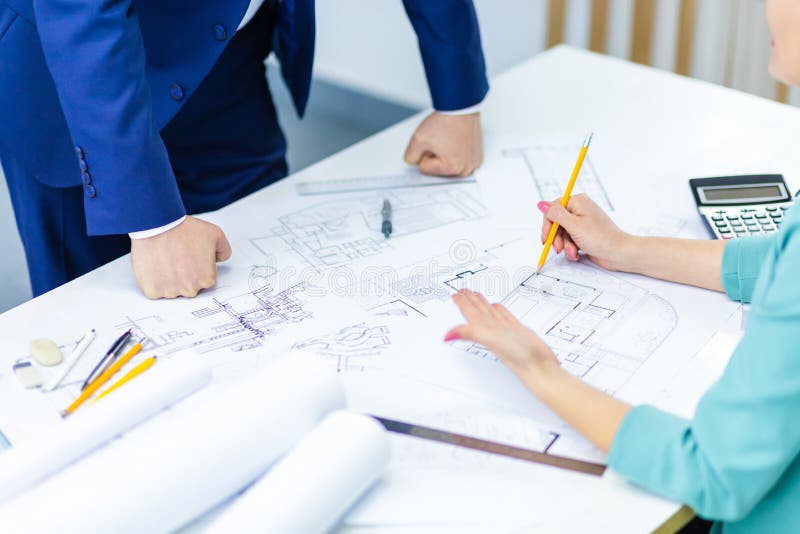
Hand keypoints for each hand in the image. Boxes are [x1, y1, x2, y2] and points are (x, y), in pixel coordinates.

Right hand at [130, 216, 231, 298]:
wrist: (157, 225)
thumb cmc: (183, 230)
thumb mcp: (215, 234)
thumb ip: (224, 250)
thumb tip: (218, 259)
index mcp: (207, 279)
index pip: (204, 277)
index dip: (197, 265)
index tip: (190, 256)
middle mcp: (190, 289)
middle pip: (189, 285)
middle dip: (184, 274)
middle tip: (177, 256)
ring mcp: (170, 292)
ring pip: (172, 288)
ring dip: (169, 278)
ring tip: (165, 258)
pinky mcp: (152, 291)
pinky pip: (155, 290)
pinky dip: (154, 280)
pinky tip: (155, 265)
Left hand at [404, 112, 482, 176]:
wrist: (461, 106)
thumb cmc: (446, 120)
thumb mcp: (418, 139)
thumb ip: (410, 157)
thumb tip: (414, 162)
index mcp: (453, 168)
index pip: (424, 167)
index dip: (424, 152)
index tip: (434, 141)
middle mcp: (466, 169)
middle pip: (438, 169)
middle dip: (436, 155)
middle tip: (442, 140)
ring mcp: (473, 163)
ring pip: (448, 165)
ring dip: (445, 154)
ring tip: (449, 140)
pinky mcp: (477, 157)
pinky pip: (459, 160)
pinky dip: (456, 152)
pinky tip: (457, 141)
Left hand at [445, 290, 559, 388]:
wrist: (540, 368)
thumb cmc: (518, 357)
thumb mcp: (491, 340)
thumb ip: (470, 333)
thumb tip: (446, 336)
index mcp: (485, 330)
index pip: (470, 313)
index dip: (462, 303)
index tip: (455, 294)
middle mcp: (493, 330)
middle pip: (478, 312)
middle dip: (470, 301)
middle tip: (463, 291)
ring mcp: (505, 332)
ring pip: (491, 314)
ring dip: (483, 304)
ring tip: (477, 295)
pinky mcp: (518, 333)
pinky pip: (506, 318)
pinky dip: (501, 311)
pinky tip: (498, 307)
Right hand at [538, 194, 631, 270]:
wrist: (618, 253)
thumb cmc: (600, 238)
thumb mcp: (573, 226)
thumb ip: (555, 215)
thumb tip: (541, 204)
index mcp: (578, 202)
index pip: (553, 209)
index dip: (548, 225)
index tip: (546, 238)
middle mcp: (580, 210)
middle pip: (556, 223)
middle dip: (557, 238)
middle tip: (557, 249)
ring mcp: (582, 222)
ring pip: (562, 233)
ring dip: (565, 245)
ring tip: (572, 253)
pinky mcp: (584, 234)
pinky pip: (570, 240)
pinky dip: (571, 248)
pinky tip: (577, 254)